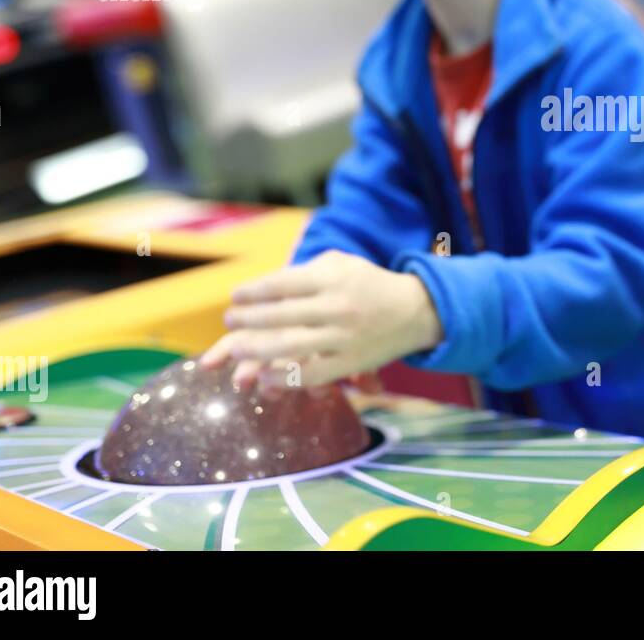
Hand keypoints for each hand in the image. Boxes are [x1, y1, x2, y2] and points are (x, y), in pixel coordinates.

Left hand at [199, 250, 442, 390]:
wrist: (415, 310)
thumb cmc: (367, 283)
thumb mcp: (341, 264)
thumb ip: (304, 272)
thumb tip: (262, 288)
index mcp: (333, 279)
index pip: (284, 284)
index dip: (255, 291)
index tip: (236, 296)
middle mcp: (338, 307)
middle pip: (283, 315)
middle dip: (250, 319)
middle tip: (229, 320)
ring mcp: (345, 337)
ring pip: (293, 346)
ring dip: (259, 349)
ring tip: (236, 349)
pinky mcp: (351, 362)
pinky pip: (313, 374)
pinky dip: (286, 378)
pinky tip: (266, 378)